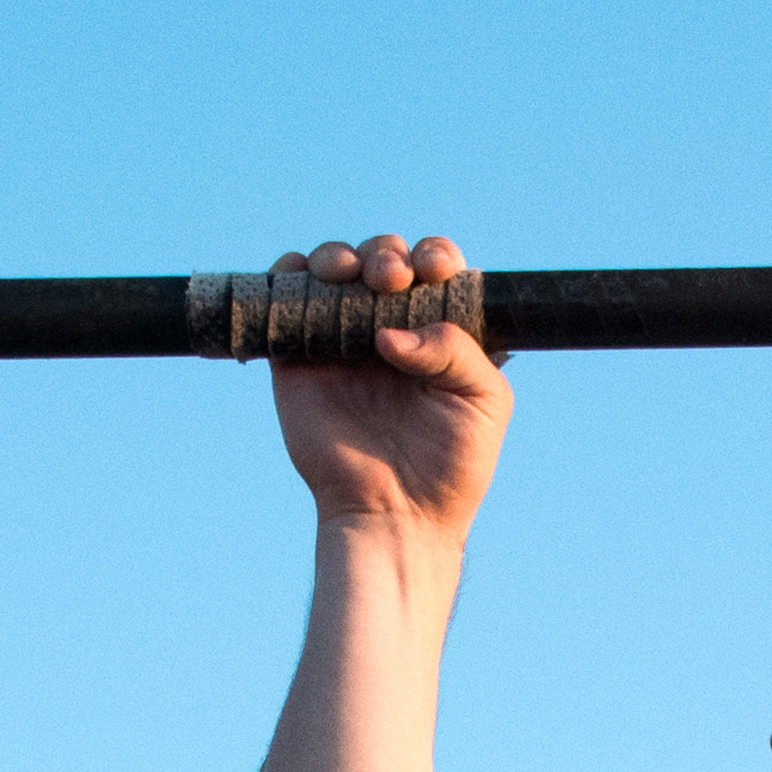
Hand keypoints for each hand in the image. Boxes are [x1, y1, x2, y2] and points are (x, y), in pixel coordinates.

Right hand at [267, 232, 511, 537]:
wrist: (396, 516)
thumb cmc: (450, 466)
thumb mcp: (484, 399)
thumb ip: (456, 350)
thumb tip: (389, 333)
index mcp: (437, 331)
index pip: (433, 269)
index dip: (434, 255)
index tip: (435, 270)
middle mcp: (389, 329)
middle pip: (383, 260)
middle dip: (388, 255)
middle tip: (392, 281)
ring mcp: (342, 342)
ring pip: (335, 270)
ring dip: (342, 256)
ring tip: (351, 276)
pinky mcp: (298, 362)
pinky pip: (287, 301)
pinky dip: (289, 274)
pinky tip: (304, 274)